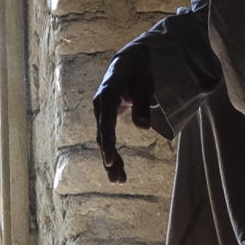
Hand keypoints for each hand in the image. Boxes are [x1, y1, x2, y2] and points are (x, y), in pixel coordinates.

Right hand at [92, 42, 161, 182]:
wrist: (128, 63)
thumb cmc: (138, 73)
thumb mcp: (145, 86)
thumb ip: (142, 105)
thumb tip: (143, 128)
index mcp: (107, 95)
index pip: (106, 123)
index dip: (107, 143)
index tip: (109, 161)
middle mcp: (99, 106)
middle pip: (102, 136)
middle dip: (109, 159)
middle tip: (117, 179)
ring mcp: (101, 113)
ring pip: (103, 140)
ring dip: (111, 161)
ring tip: (119, 181)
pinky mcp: (106, 118)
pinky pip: (107, 138)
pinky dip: (113, 153)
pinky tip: (120, 170)